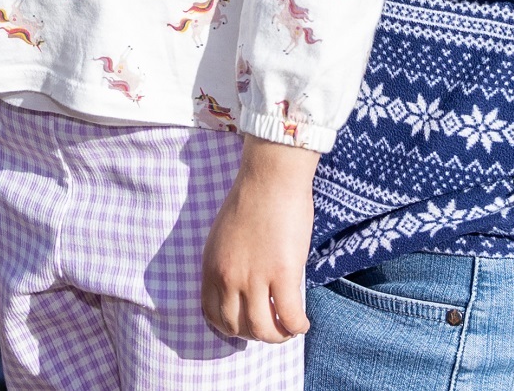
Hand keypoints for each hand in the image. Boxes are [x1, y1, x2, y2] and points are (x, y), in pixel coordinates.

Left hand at [202, 138, 316, 343]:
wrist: (271, 176)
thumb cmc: (253, 197)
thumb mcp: (224, 236)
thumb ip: (228, 263)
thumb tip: (243, 288)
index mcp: (211, 266)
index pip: (212, 315)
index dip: (231, 328)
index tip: (246, 326)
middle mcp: (228, 277)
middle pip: (237, 327)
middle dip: (254, 335)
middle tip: (271, 328)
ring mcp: (254, 277)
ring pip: (262, 329)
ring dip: (277, 337)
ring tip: (288, 330)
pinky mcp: (282, 273)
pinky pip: (289, 316)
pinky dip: (297, 327)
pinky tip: (303, 324)